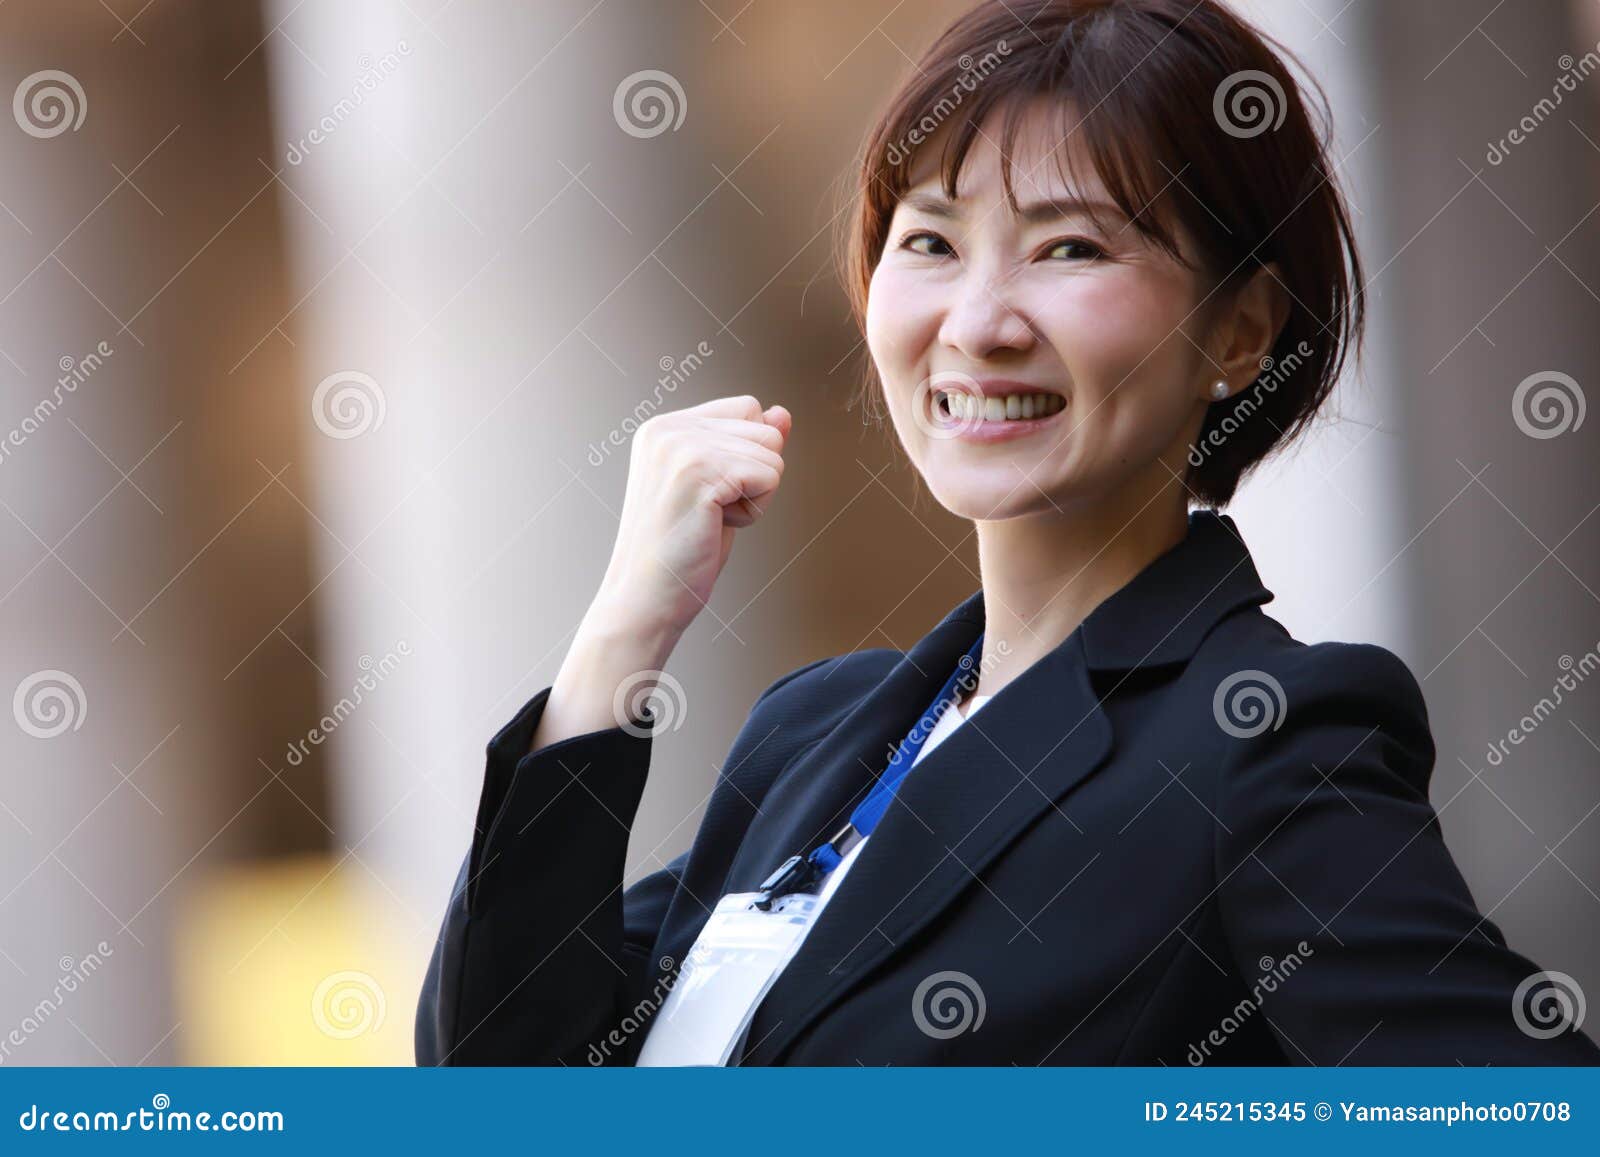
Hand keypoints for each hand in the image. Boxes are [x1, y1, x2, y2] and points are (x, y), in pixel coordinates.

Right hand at [593, 394, 790, 638]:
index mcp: (665, 426)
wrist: (645, 599)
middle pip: (766, 430)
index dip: (748, 456)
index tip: (707, 494)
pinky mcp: (699, 471)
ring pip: (773, 456)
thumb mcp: (721, 488)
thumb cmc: (682, 551)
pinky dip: (752, 512)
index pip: (748, 408)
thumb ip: (747, 446)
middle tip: (706, 513)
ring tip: (707, 520)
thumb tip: (783, 413)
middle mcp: (669, 427)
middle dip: (754, 479)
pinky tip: (712, 527)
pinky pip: (769, 478)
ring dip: (754, 498)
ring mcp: (682, 446)